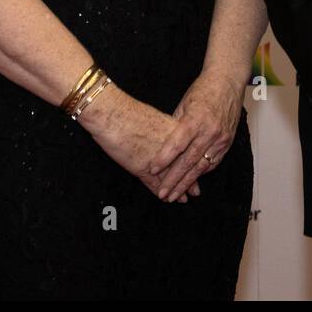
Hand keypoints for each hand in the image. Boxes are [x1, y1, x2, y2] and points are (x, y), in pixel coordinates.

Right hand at [82, 90, 200, 202]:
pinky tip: (163, 198)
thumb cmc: (128, 112)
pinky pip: (154, 184)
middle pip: (184, 168)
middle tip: (196, 193)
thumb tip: (171, 132)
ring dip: (177, 191)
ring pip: (171, 178)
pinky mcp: (143, 168)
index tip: (199, 172)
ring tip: (182, 199)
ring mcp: (158, 160)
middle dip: (190, 181)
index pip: (189, 152)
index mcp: (174, 132)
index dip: (194, 165)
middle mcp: (170, 148)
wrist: (111, 114)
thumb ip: (165, 128)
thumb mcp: (154, 118)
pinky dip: (160, 192)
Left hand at [148, 68, 244, 201]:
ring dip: (187, 182)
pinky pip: (213, 162)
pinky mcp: (228, 142)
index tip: (152, 170)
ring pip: (201, 166)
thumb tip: (164, 145)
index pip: (177, 144)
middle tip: (162, 194)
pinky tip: (191, 182)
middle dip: (174, 179)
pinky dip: (201, 173)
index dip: (164, 159)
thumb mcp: (184, 103)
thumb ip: (175, 126)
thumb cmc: (203, 89)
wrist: (228, 81)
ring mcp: (221, 138)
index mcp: (196, 119)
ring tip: (174, 195)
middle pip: (189, 161)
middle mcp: (210, 131)